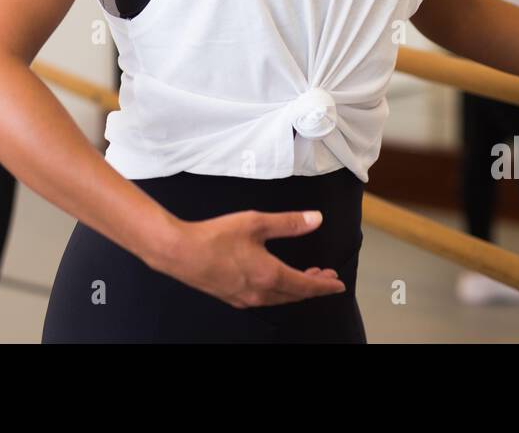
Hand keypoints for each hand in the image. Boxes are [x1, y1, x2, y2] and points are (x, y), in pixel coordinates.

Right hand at [154, 210, 346, 308]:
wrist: (180, 253)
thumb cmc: (216, 237)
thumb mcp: (256, 222)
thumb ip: (289, 223)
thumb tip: (316, 220)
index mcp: (270, 276)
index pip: (306, 286)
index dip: (325, 285)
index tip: (338, 284)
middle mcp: (260, 293)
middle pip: (295, 295)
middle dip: (313, 286)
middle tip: (325, 277)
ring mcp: (245, 298)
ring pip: (279, 299)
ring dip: (295, 289)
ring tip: (304, 276)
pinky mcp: (232, 297)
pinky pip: (264, 299)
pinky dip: (278, 291)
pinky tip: (275, 281)